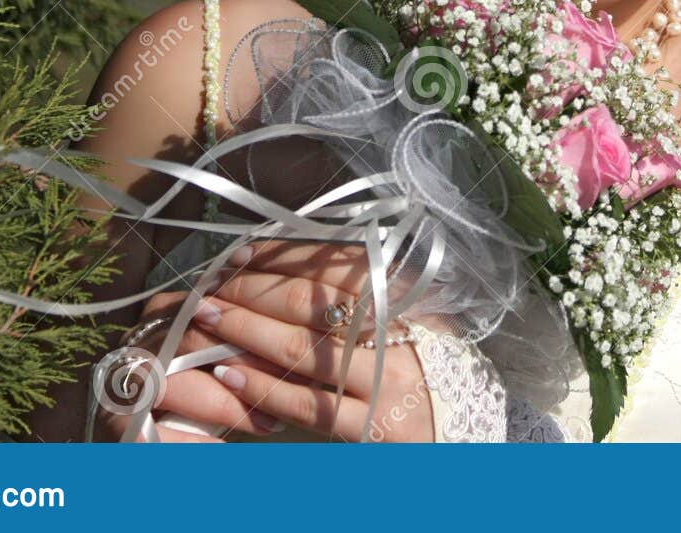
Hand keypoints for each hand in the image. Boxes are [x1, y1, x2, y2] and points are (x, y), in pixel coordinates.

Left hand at [131, 240, 438, 441]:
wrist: (475, 423)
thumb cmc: (435, 359)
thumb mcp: (417, 307)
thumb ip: (369, 282)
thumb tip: (297, 253)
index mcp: (407, 290)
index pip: (332, 264)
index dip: (280, 256)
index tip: (241, 253)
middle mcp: (398, 328)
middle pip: (310, 302)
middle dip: (251, 291)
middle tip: (206, 287)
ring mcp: (385, 379)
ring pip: (302, 350)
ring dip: (246, 332)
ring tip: (206, 321)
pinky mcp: (373, 426)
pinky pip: (308, 403)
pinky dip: (263, 386)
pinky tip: (229, 373)